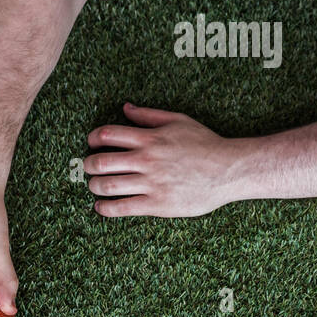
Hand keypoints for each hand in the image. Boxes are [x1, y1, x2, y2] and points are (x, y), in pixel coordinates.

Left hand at [84, 102, 236, 217]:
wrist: (228, 170)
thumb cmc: (205, 144)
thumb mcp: (178, 121)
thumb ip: (149, 115)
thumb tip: (125, 108)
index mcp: (150, 138)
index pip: (107, 134)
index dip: (93, 138)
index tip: (92, 143)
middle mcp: (147, 160)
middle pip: (101, 161)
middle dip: (88, 164)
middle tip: (88, 166)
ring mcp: (151, 183)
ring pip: (107, 186)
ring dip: (94, 186)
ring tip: (94, 186)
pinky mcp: (157, 204)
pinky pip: (122, 208)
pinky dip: (105, 209)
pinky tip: (100, 207)